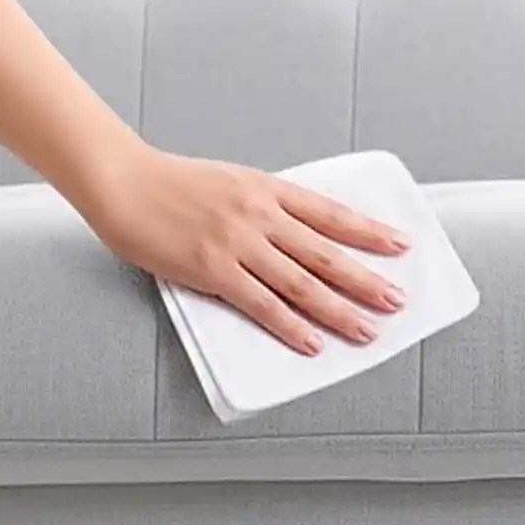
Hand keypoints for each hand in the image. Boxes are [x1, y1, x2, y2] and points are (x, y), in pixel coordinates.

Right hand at [76, 144, 410, 355]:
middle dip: (366, 279)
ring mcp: (238, 242)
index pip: (331, 213)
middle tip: (397, 299)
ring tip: (368, 329)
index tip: (401, 245)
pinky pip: (261, 304)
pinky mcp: (213, 269)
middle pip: (325, 253)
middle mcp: (260, 214)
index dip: (369, 232)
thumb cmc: (173, 183)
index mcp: (268, 188)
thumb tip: (299, 233)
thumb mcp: (232, 181)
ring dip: (338, 310)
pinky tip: (312, 343)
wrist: (124, 181)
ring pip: (301, 283)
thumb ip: (266, 205)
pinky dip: (290, 326)